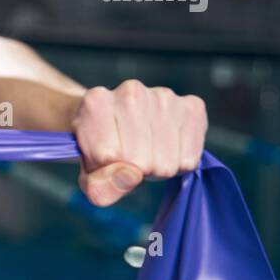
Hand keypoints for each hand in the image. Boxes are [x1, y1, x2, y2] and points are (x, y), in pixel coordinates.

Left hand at [72, 79, 207, 206]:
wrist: (119, 120)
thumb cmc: (99, 150)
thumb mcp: (87, 175)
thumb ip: (99, 186)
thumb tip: (131, 176)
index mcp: (96, 103)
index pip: (109, 158)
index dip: (108, 170)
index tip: (104, 158)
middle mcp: (130, 92)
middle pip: (141, 163)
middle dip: (134, 170)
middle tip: (128, 156)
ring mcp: (163, 96)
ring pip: (167, 164)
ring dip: (156, 166)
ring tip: (145, 150)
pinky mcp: (192, 107)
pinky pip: (190, 159)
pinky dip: (179, 162)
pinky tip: (165, 146)